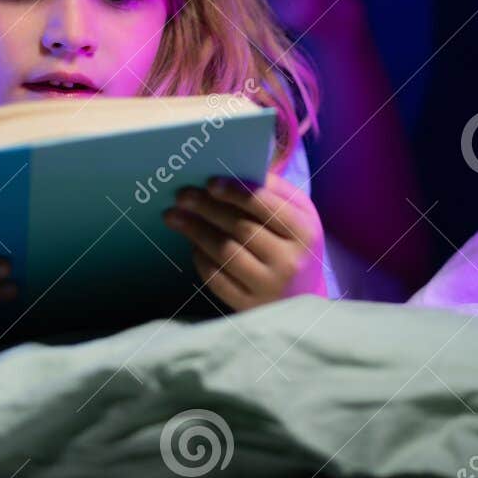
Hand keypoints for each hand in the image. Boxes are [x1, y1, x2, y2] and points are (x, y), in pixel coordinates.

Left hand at [162, 172, 325, 309]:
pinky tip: (192, 244)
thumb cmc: (296, 243)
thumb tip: (234, 171)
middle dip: (206, 209)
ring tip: (173, 216)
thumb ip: (274, 189)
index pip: (265, 207)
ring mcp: (269, 287)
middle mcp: (289, 262)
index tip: (209, 183)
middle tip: (181, 195)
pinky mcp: (249, 306)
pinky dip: (201, 259)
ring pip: (225, 253)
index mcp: (304, 233)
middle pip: (240, 228)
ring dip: (195, 231)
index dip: (235, 193)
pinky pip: (217, 279)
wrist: (304, 295)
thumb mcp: (300, 213)